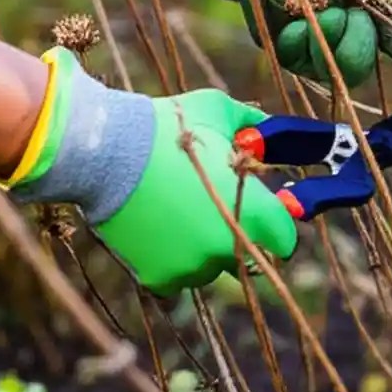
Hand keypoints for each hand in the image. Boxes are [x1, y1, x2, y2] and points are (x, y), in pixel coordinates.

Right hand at [8, 47, 297, 295]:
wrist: (105, 151)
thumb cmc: (168, 127)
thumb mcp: (219, 111)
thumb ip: (255, 125)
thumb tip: (272, 130)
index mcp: (256, 213)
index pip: (285, 239)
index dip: (276, 225)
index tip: (264, 213)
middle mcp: (230, 247)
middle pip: (250, 258)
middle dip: (241, 237)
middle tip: (217, 210)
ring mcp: (194, 267)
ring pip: (211, 269)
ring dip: (204, 250)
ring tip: (179, 214)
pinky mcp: (160, 279)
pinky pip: (177, 278)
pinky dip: (171, 260)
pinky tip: (158, 229)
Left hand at [240, 0, 391, 86]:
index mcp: (364, 6)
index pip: (389, 43)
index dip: (384, 40)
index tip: (370, 17)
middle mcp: (342, 28)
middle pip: (361, 68)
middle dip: (355, 44)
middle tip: (341, 13)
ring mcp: (313, 42)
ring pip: (333, 72)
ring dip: (326, 41)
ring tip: (312, 13)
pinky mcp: (285, 49)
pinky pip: (301, 64)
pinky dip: (299, 42)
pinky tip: (289, 20)